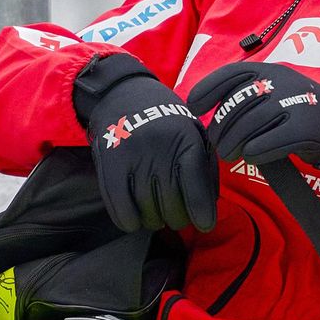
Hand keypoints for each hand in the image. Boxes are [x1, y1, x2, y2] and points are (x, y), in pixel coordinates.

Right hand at [72, 53, 218, 232]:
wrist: (123, 94)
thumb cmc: (165, 122)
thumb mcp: (193, 133)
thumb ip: (205, 166)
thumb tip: (210, 206)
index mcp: (186, 140)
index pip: (196, 187)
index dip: (202, 213)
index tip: (204, 224)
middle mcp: (160, 149)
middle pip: (172, 206)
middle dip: (178, 219)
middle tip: (176, 216)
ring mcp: (133, 157)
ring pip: (147, 211)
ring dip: (154, 221)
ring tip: (156, 215)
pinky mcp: (109, 164)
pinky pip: (120, 207)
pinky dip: (129, 221)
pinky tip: (134, 220)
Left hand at [186, 62, 319, 167]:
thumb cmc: (296, 108)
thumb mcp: (273, 90)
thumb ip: (244, 92)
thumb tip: (199, 105)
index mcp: (269, 69)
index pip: (231, 74)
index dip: (207, 89)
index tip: (194, 106)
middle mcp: (280, 82)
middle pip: (236, 105)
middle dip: (220, 128)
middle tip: (218, 145)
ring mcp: (293, 103)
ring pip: (249, 125)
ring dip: (233, 143)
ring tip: (228, 154)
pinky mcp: (305, 128)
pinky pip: (269, 142)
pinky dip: (255, 152)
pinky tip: (251, 156)